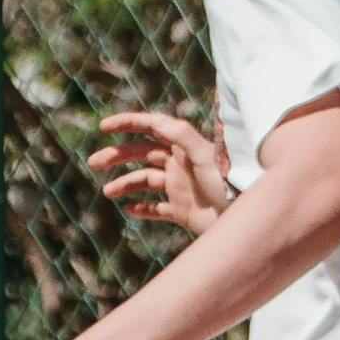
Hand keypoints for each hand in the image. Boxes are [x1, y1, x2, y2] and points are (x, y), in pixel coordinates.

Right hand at [89, 110, 233, 237]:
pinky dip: (142, 208)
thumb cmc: (230, 184)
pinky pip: (157, 208)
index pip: (153, 127)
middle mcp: (181, 164)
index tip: (103, 126)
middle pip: (142, 154)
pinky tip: (130, 210)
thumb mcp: (207, 157)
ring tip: (109, 192)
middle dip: (118, 156)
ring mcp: (180, 187)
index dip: (129, 123)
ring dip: (125, 184)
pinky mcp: (183, 210)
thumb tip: (158, 121)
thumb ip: (183, 137)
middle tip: (94, 162)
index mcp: (186, 147)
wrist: (245, 218)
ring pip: (145, 181)